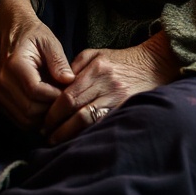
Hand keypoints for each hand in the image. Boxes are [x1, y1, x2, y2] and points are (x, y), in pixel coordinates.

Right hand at [0, 0, 74, 131]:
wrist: (10, 33)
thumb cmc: (32, 36)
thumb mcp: (49, 41)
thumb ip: (58, 61)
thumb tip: (69, 80)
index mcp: (14, 64)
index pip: (36, 91)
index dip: (55, 96)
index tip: (69, 92)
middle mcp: (2, 82)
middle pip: (30, 109)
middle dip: (51, 109)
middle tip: (65, 100)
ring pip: (25, 119)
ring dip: (44, 117)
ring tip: (56, 103)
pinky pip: (19, 121)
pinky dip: (35, 120)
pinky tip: (46, 107)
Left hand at [43, 32, 180, 143]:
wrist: (152, 65)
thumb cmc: (119, 61)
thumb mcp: (96, 54)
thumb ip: (75, 67)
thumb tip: (55, 86)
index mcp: (97, 69)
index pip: (68, 94)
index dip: (53, 111)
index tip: (43, 121)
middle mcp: (107, 84)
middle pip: (75, 109)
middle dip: (57, 125)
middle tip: (45, 134)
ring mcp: (118, 98)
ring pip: (88, 121)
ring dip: (69, 134)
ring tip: (57, 140)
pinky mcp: (126, 109)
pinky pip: (103, 125)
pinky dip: (88, 134)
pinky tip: (78, 140)